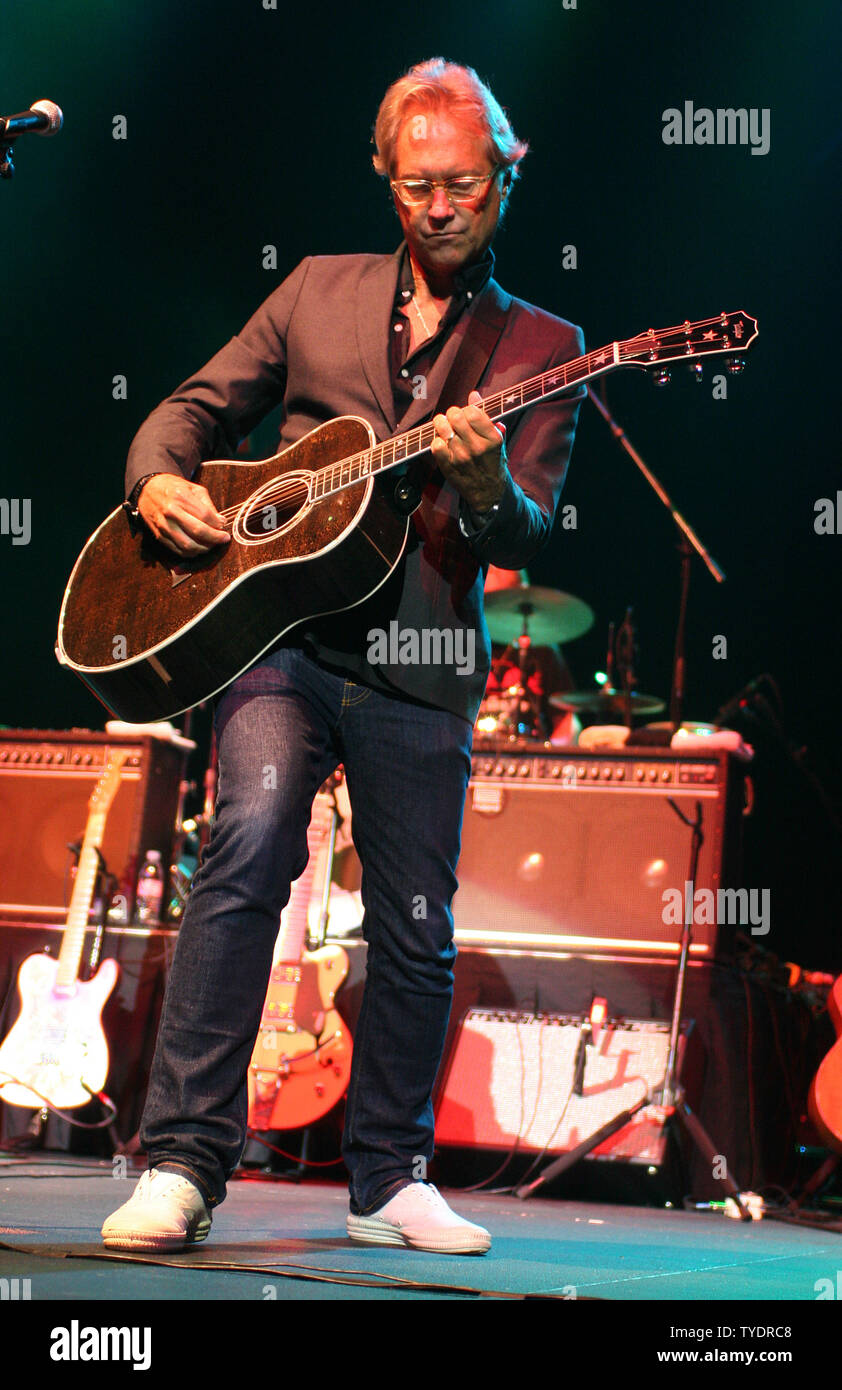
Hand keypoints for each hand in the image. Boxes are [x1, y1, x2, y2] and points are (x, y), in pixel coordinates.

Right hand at [138, 475, 230, 556]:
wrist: (147, 490)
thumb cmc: (172, 488)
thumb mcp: (193, 488)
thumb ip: (208, 505)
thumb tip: (220, 521)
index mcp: (180, 496)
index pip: (205, 515)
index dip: (218, 524)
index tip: (224, 527)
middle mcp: (171, 511)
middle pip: (198, 531)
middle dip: (215, 538)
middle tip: (223, 539)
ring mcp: (164, 525)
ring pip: (188, 545)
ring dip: (204, 548)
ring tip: (211, 545)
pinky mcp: (160, 535)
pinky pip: (178, 550)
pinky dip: (191, 553)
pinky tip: (198, 548)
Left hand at [430, 390, 506, 513]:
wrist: (489, 493)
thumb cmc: (492, 462)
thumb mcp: (495, 439)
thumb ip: (485, 416)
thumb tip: (473, 394)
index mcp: (492, 438)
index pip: (472, 411)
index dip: (466, 409)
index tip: (466, 414)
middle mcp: (477, 447)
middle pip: (456, 417)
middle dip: (452, 414)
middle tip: (453, 419)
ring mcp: (462, 458)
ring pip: (443, 428)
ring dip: (442, 425)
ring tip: (445, 428)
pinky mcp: (449, 467)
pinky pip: (435, 445)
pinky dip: (437, 441)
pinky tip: (443, 443)